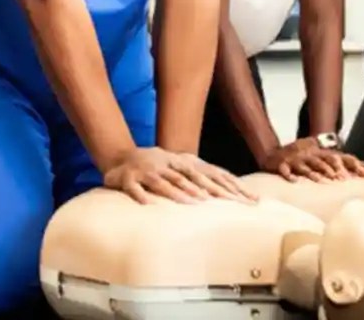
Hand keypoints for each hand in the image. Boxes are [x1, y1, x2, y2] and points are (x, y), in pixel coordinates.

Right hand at [102, 147, 256, 204]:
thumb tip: (226, 192)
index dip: (226, 184)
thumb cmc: (155, 166)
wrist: (121, 157)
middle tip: (224, 202)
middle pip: (188, 177)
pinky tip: (149, 205)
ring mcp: (145, 171)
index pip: (207, 173)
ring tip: (192, 203)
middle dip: (206, 188)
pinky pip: (134, 189)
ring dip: (177, 192)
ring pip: (163, 182)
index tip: (243, 198)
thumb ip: (197, 177)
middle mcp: (164, 164)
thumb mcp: (176, 167)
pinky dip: (141, 196)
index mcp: (179, 162)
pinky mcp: (127, 179)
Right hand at [262, 139, 363, 181]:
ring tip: (324, 180)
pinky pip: (286, 170)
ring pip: (309, 164)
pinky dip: (289, 175)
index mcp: (323, 154)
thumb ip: (335, 166)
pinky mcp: (283, 165)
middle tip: (344, 179)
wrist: (273, 154)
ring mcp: (297, 159)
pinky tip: (294, 181)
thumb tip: (358, 178)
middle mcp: (311, 155)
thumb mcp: (318, 159)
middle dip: (337, 168)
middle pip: (328, 159)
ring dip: (316, 171)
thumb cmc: (300, 159)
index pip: (345, 158)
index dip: (358, 166)